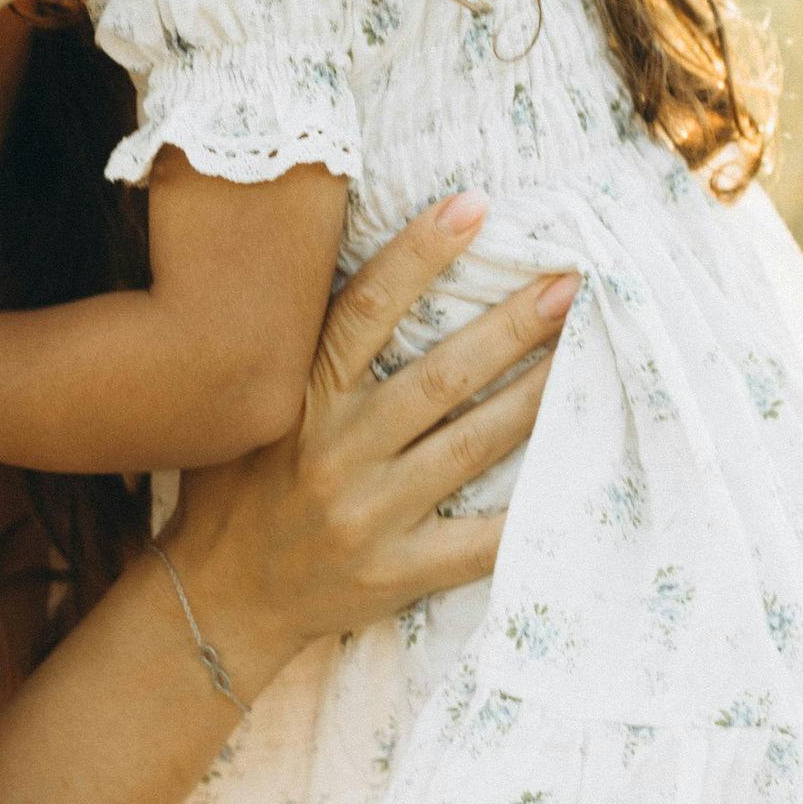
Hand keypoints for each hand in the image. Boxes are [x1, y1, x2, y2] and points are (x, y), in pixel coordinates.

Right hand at [159, 195, 576, 705]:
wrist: (217, 597)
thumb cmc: (235, 488)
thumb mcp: (247, 408)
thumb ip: (298, 353)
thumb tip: (372, 274)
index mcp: (300, 399)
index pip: (367, 310)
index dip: (421, 254)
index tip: (474, 206)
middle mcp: (337, 450)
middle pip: (441, 376)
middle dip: (512, 326)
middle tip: (569, 283)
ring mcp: (370, 513)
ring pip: (472, 445)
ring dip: (535, 396)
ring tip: (585, 357)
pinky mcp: (397, 569)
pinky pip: (479, 542)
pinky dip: (530, 515)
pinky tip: (577, 478)